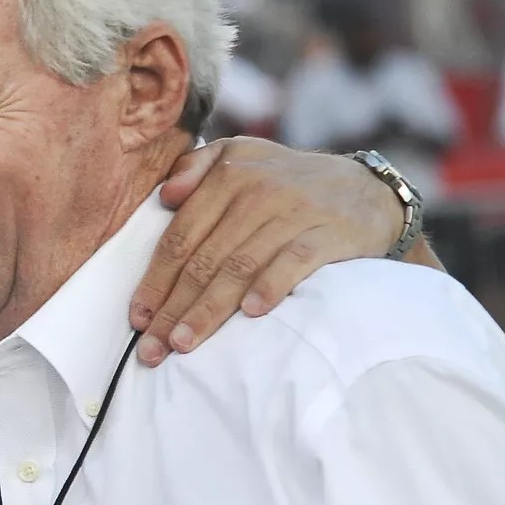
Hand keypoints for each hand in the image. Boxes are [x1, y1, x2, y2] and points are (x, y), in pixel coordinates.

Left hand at [129, 138, 406, 365]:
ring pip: (240, 266)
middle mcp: (257, 191)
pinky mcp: (328, 232)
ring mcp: (294, 211)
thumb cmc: (287, 181)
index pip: (180, 237)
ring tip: (184, 343)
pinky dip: (270, 287)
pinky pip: (293, 261)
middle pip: (204, 259)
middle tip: (152, 348)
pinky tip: (251, 314)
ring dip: (209, 310)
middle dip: (173, 308)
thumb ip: (196, 167)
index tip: (137, 319)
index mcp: (228, 176)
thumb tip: (164, 196)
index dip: (155, 280)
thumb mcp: (240, 155)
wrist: (367, 189)